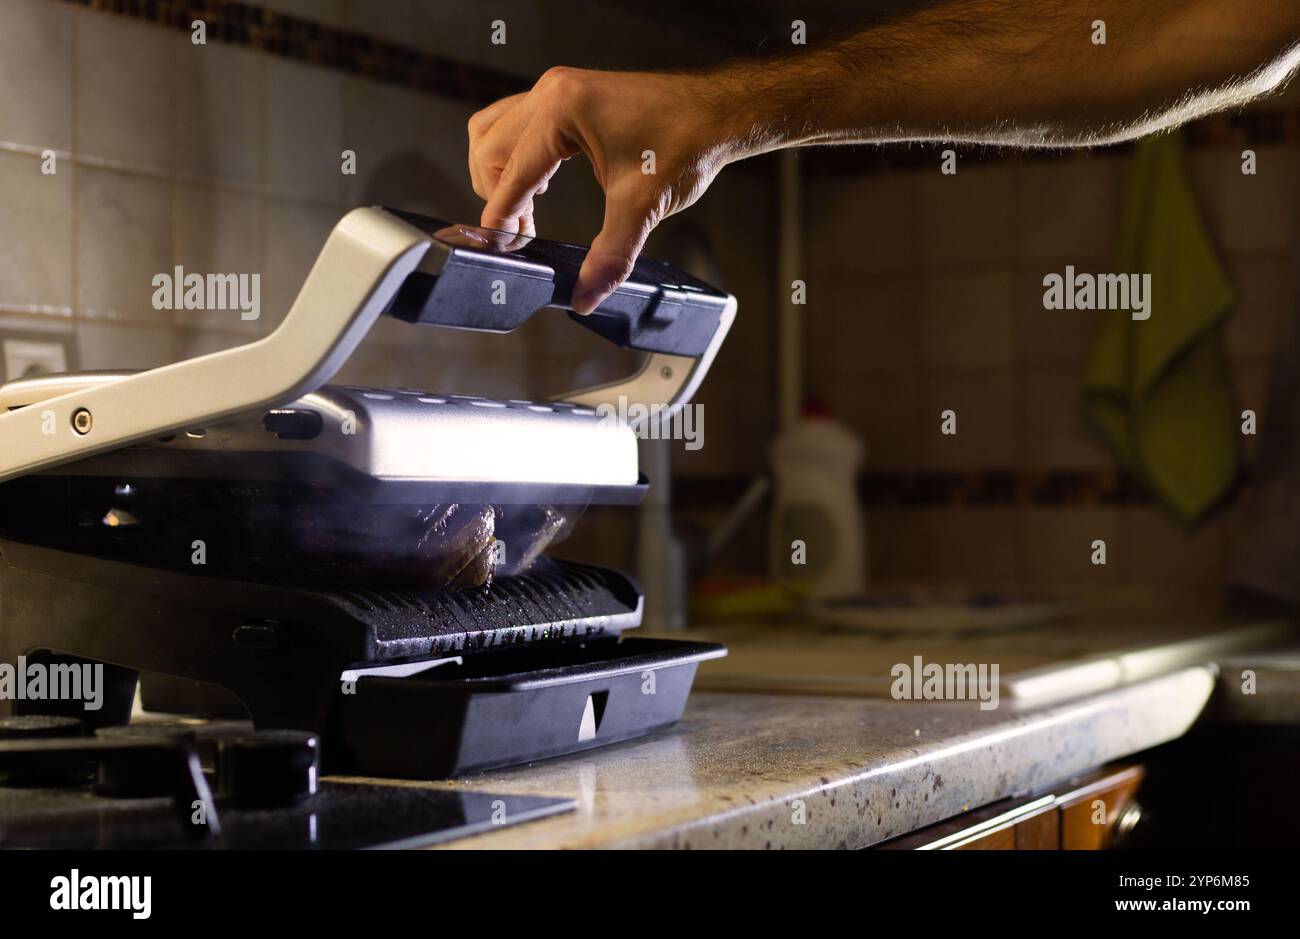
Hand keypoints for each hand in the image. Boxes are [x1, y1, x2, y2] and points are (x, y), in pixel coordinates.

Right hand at [468, 67, 734, 312]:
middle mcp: (552, 92)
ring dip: (499, 174)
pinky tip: (541, 185)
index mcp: (561, 110)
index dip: (500, 218)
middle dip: (497, 197)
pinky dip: (517, 157)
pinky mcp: (568, 95)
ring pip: (495, 131)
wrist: (719, 112)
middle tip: (520, 237)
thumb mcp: (642, 207)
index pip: (510, 173)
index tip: (497, 249)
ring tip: (524, 213)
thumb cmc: (686, 142)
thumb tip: (585, 296)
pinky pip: (519, 124)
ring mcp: (558, 90)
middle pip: (489, 149)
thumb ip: (610, 256)